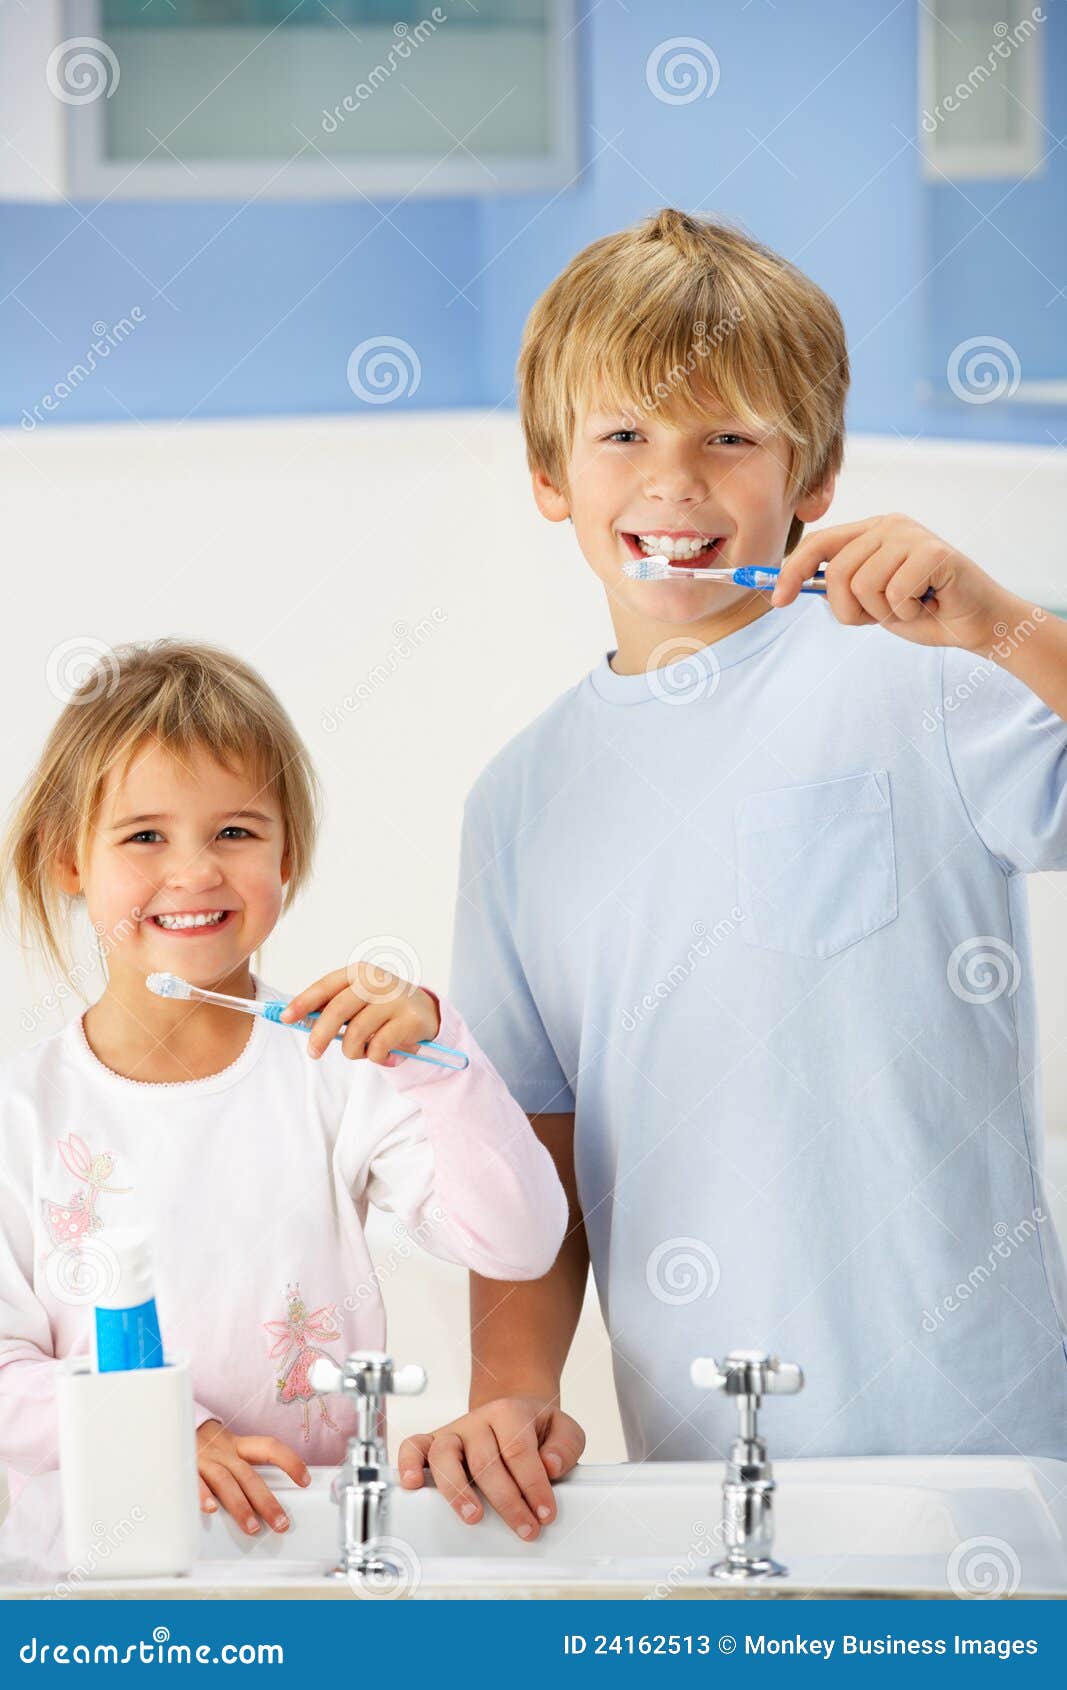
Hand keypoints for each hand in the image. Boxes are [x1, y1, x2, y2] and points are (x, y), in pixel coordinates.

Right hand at [196, 1419, 310, 1535]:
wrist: (173, 1427)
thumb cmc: (207, 1446)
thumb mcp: (229, 1450)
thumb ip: (246, 1469)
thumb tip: (270, 1497)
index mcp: (239, 1446)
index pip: (270, 1447)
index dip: (290, 1461)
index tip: (305, 1480)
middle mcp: (225, 1452)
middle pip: (250, 1475)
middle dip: (266, 1501)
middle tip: (280, 1523)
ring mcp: (206, 1461)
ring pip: (226, 1482)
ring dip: (240, 1505)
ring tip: (252, 1527)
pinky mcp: (186, 1469)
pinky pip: (195, 1482)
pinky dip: (203, 1495)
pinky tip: (211, 1510)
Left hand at [279, 965, 440, 1062]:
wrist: (425, 1012)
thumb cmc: (381, 1008)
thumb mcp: (358, 1000)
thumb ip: (332, 1007)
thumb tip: (294, 1019)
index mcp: (359, 972)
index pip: (325, 986)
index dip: (303, 1003)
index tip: (285, 1018)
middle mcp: (377, 981)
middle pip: (337, 1011)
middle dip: (319, 1035)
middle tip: (313, 1053)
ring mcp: (395, 999)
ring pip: (356, 1034)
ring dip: (353, 1051)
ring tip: (362, 1052)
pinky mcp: (410, 1020)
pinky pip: (377, 1048)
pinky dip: (375, 1058)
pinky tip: (384, 1054)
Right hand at [396, 1395, 585, 1539]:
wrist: (513, 1414)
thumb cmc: (535, 1429)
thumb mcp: (563, 1429)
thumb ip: (566, 1444)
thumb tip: (550, 1465)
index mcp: (509, 1412)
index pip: (519, 1450)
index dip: (533, 1485)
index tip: (546, 1513)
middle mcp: (477, 1420)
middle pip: (485, 1460)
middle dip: (507, 1500)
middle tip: (526, 1528)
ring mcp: (453, 1432)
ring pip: (444, 1455)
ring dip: (458, 1489)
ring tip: (474, 1516)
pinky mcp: (433, 1443)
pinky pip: (412, 1447)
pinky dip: (408, 1464)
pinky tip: (414, 1485)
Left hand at [771, 514, 1021, 653]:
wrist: (977, 622)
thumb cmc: (923, 611)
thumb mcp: (872, 599)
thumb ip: (841, 587)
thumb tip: (789, 586)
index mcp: (871, 532)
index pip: (819, 544)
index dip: (792, 572)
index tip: (777, 601)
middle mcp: (889, 525)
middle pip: (836, 572)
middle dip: (850, 609)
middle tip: (880, 616)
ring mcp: (912, 535)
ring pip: (863, 585)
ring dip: (883, 612)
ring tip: (909, 607)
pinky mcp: (934, 552)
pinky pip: (895, 593)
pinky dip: (907, 612)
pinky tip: (927, 604)